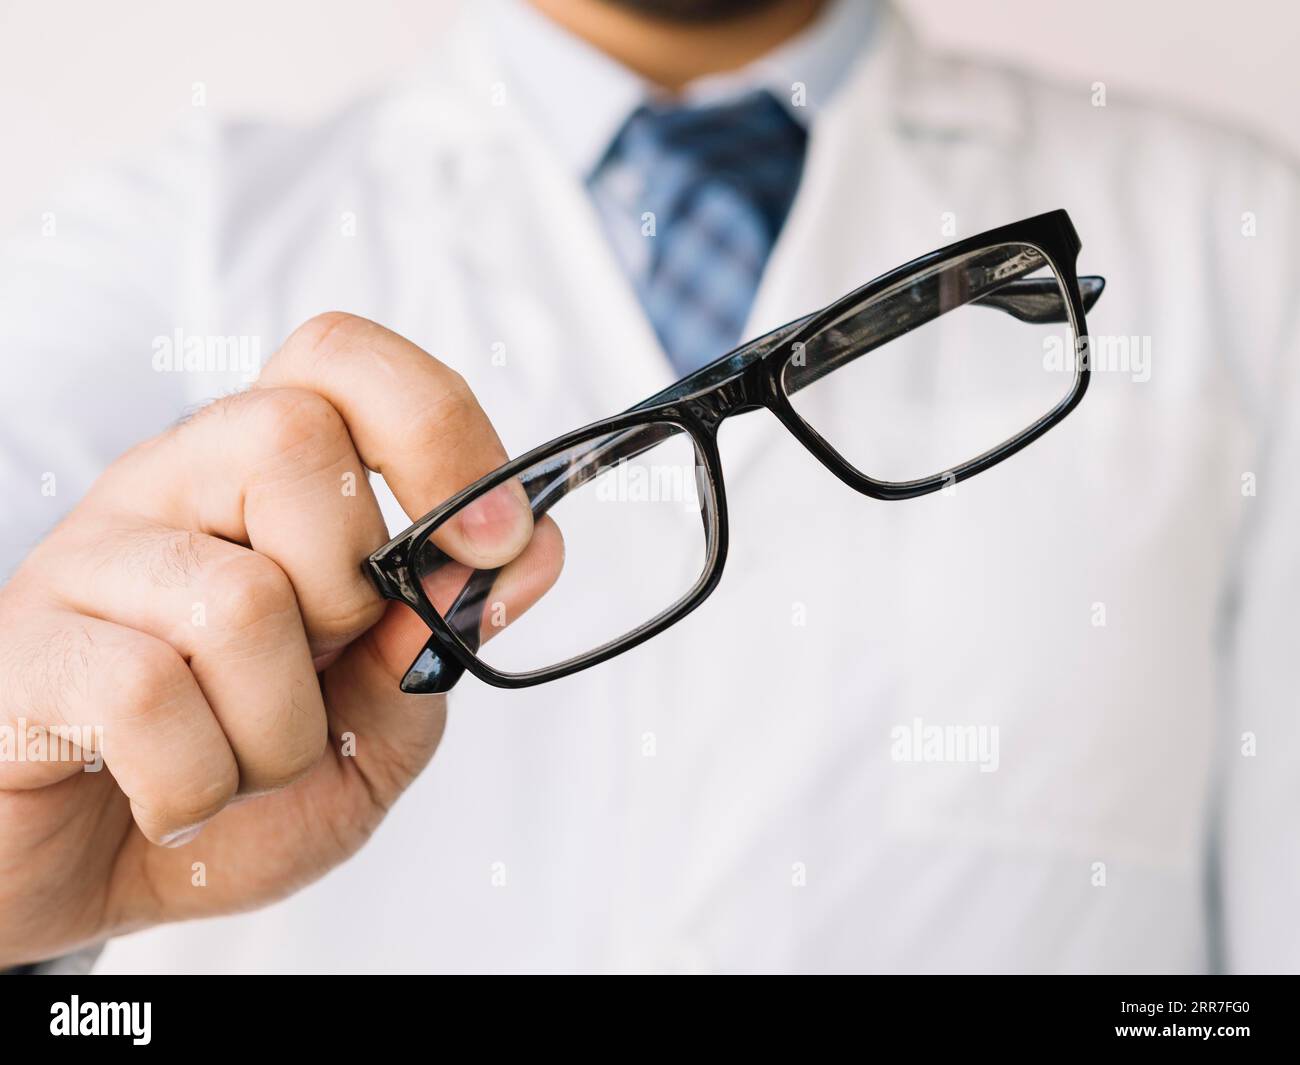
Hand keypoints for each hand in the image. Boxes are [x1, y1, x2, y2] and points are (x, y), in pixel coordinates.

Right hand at [0, 313, 553, 965]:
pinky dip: (198, 785)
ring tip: (240, 764)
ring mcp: (88, 557)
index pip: (340, 358)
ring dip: (279, 735)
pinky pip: (149, 697)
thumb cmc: (238, 781)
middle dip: (348, 592)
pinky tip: (170, 797)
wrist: (91, 876)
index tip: (496, 538)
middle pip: (291, 436)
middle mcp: (172, 486)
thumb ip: (440, 636)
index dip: (437, 428)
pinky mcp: (25, 647)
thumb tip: (535, 549)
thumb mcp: (373, 724)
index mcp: (263, 480)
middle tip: (313, 670)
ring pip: (242, 597)